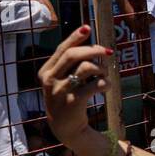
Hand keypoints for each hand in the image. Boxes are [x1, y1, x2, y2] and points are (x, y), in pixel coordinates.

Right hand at [37, 25, 111, 144]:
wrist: (65, 128)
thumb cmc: (68, 98)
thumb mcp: (62, 80)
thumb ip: (71, 64)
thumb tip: (91, 43)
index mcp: (46, 71)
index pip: (61, 49)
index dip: (75, 37)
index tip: (87, 28)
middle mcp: (50, 80)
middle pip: (74, 55)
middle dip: (94, 50)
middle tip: (108, 52)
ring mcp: (60, 91)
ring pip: (86, 67)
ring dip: (101, 68)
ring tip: (104, 75)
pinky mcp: (73, 102)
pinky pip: (95, 85)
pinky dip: (105, 83)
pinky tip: (106, 86)